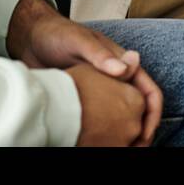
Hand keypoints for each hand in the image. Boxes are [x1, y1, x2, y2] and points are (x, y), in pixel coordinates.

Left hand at [7, 0, 162, 144]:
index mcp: (121, 63)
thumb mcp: (79, 42)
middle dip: (139, 130)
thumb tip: (123, 69)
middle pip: (139, 109)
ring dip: (123, 134)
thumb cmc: (58, 35)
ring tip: (115, 149)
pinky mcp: (85, 99)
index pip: (148, 91)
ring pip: (121, 116)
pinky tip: (94, 143)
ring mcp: (101, 90)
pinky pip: (101, 119)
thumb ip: (100, 55)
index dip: (152, 114)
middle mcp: (115, 78)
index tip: (145, 134)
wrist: (31, 39)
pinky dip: (104, 133)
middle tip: (132, 150)